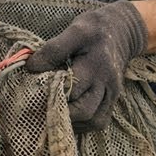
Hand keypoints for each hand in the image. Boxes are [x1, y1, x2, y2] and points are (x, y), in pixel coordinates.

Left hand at [24, 0, 147, 130]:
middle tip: (41, 107)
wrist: (123, 31)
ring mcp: (111, 94)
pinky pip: (100, 121)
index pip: (71, 85)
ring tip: (53, 114)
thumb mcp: (75, 30)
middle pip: (84, 110)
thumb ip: (53, 49)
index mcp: (94, 64)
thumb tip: (31, 66)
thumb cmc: (95, 30)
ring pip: (94, 121)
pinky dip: (83, 125)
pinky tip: (68, 116)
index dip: (50, 91)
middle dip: (60, 112)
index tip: (33, 89)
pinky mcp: (113, 100)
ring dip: (72, 123)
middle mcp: (105, 82)